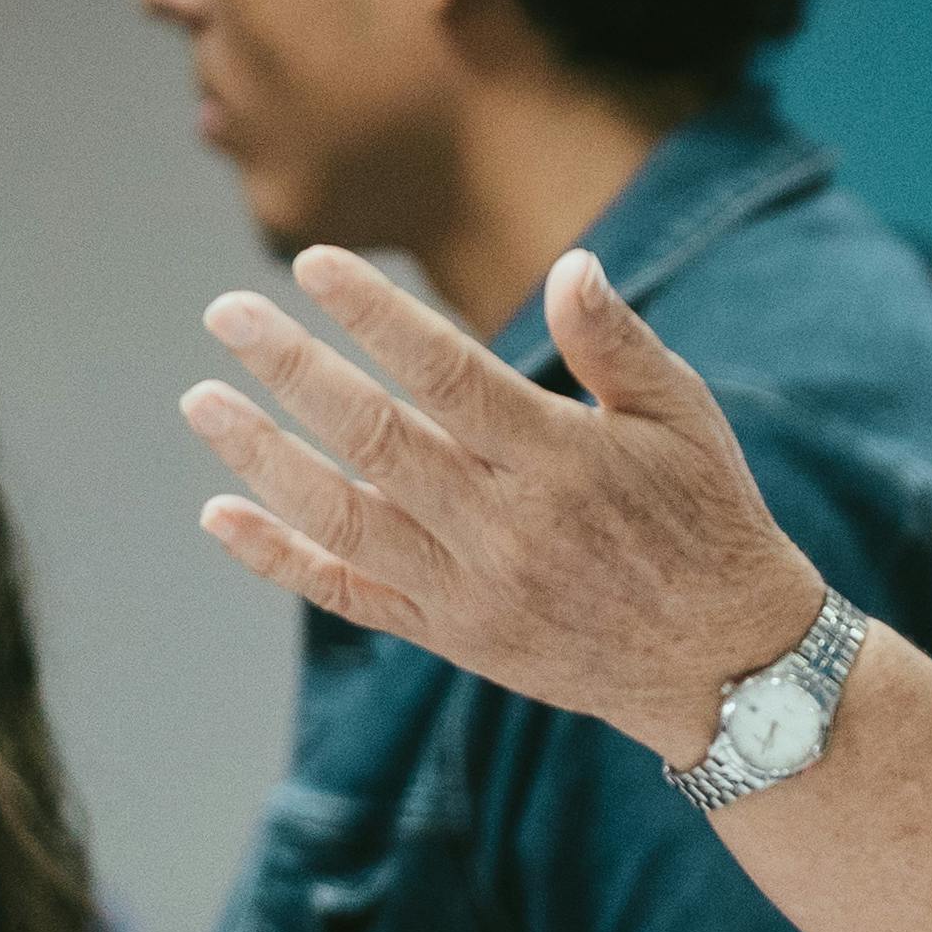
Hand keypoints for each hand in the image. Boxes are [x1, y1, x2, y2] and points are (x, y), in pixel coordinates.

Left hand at [181, 246, 827, 767]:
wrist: (729, 667)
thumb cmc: (708, 522)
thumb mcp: (685, 420)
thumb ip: (617, 342)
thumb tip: (568, 264)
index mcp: (564, 462)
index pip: (447, 374)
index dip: (374, 316)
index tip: (315, 266)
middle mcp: (509, 529)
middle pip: (375, 437)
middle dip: (291, 369)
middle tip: (227, 313)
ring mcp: (474, 590)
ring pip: (344, 516)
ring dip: (263, 456)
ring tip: (202, 401)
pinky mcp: (457, 637)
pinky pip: (352, 595)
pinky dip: (281, 559)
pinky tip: (221, 516)